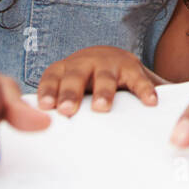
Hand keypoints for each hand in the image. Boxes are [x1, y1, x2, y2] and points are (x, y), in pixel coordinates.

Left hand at [37, 45, 159, 115]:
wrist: (111, 57)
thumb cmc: (84, 82)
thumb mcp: (69, 88)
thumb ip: (58, 105)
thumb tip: (40, 130)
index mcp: (65, 69)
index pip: (52, 78)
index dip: (48, 91)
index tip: (46, 106)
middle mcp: (85, 63)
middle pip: (75, 76)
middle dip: (71, 92)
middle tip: (68, 109)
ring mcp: (109, 64)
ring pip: (104, 77)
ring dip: (102, 92)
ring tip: (102, 107)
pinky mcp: (131, 68)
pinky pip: (138, 80)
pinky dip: (144, 90)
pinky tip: (149, 102)